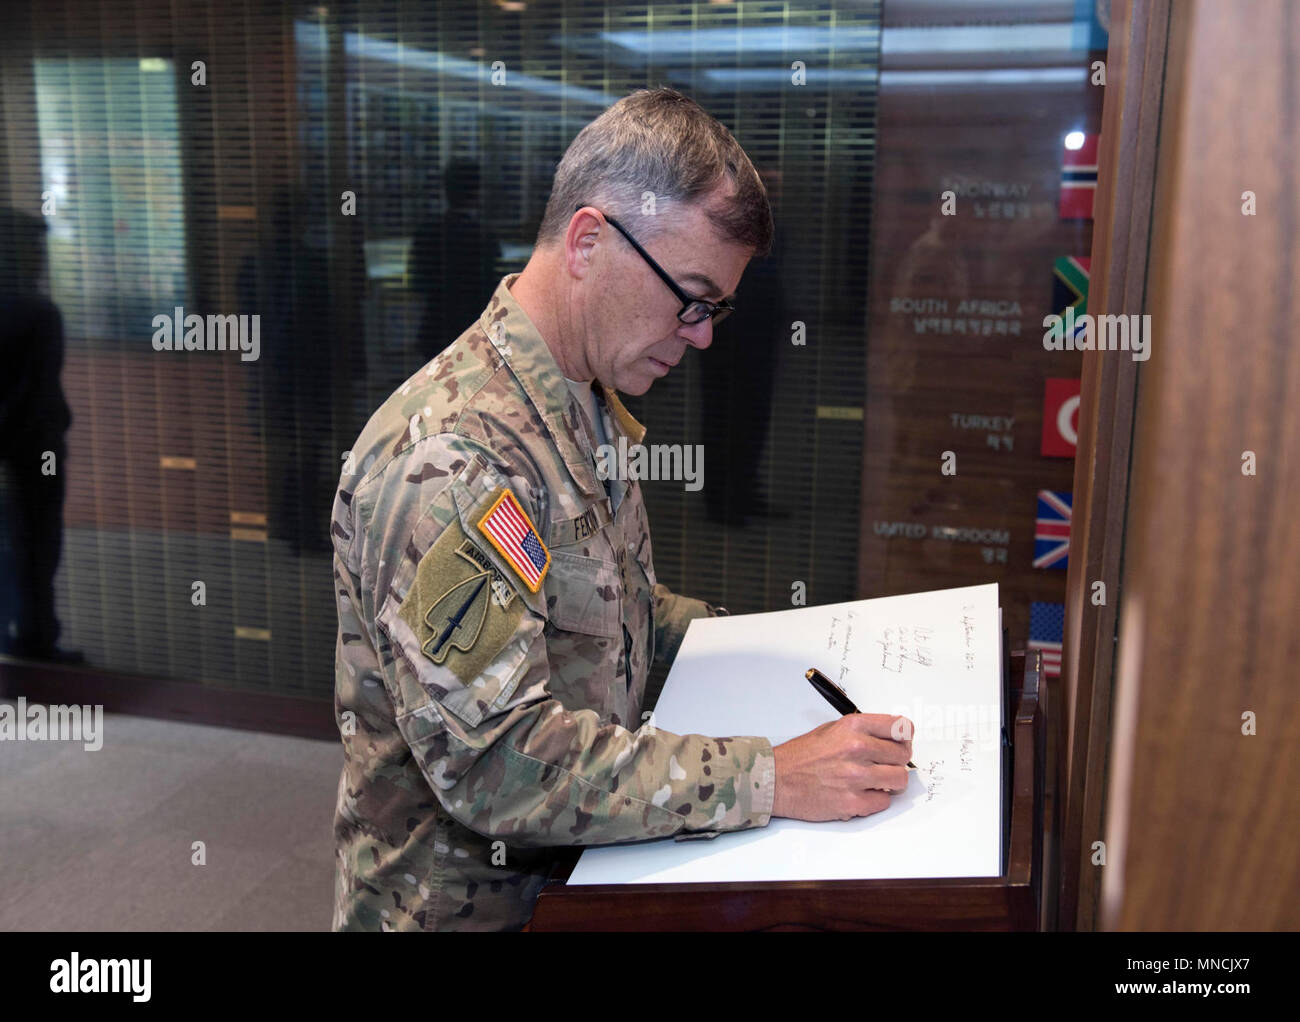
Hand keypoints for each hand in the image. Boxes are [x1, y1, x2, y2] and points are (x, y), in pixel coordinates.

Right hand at [770, 714, 913, 821]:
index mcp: (854, 726)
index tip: (901, 743)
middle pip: (903, 756)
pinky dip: (875, 800)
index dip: (905, 738)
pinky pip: (884, 803)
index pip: (901, 728)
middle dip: (897, 761)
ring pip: (899, 780)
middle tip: (886, 765)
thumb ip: (863, 732)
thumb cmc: (802, 755)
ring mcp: (856, 777)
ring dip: (890, 782)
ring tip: (875, 781)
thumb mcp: (832, 729)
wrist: (776, 779)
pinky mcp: (852, 802)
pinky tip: (860, 793)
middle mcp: (857, 748)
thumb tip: (891, 740)